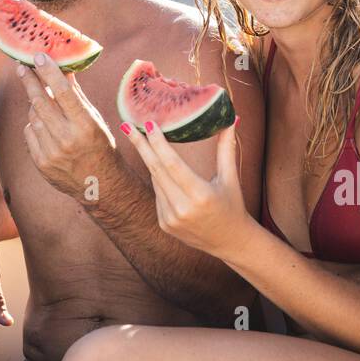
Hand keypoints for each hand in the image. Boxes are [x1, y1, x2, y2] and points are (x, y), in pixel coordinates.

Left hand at [16, 52, 117, 199]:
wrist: (99, 185)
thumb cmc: (100, 146)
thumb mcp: (95, 119)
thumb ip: (76, 95)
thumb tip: (63, 69)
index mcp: (85, 125)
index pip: (63, 92)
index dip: (49, 72)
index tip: (39, 56)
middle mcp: (67, 139)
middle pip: (41, 102)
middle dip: (30, 81)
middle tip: (22, 67)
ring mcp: (51, 153)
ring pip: (33, 116)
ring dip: (34, 103)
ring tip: (40, 98)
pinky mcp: (40, 163)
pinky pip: (30, 133)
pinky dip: (34, 124)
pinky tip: (42, 122)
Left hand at [120, 119, 250, 259]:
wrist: (230, 242)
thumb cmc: (232, 206)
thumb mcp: (230, 177)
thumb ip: (226, 148)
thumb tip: (232, 118)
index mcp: (200, 195)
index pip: (172, 164)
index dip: (158, 143)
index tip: (149, 124)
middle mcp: (182, 208)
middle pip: (156, 170)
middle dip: (140, 146)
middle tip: (127, 126)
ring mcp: (170, 219)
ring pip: (155, 181)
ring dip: (151, 161)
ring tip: (147, 142)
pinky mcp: (164, 224)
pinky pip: (157, 194)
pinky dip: (160, 181)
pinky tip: (165, 174)